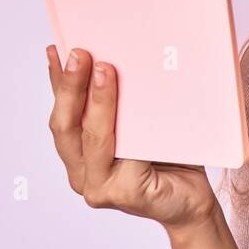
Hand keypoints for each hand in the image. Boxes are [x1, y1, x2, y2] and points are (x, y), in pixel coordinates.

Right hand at [45, 45, 217, 233]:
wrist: (193, 200)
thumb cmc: (168, 158)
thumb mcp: (138, 124)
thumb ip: (121, 104)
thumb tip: (113, 56)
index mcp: (78, 154)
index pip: (62, 112)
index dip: (56, 81)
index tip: (57, 48)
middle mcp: (81, 173)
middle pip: (67, 125)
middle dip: (71, 86)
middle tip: (80, 54)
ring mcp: (99, 187)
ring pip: (93, 137)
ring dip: (98, 101)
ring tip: (104, 69)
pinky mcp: (124, 194)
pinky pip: (127, 155)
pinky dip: (131, 128)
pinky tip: (141, 104)